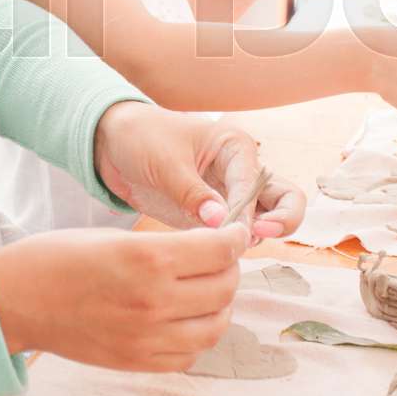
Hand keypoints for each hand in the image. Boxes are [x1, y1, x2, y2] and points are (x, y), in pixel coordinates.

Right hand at [0, 224, 245, 370]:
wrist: (16, 299)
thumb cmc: (59, 257)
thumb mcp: (115, 236)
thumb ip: (166, 247)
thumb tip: (213, 249)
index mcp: (147, 257)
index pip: (220, 250)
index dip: (234, 238)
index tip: (235, 234)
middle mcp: (154, 300)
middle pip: (224, 286)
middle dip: (230, 268)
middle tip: (221, 258)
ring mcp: (148, 337)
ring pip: (215, 325)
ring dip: (220, 305)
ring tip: (208, 289)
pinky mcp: (138, 362)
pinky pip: (190, 354)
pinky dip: (198, 335)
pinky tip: (186, 318)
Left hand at [91, 102, 303, 235]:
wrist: (111, 145)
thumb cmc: (140, 138)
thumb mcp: (165, 162)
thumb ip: (193, 193)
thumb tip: (220, 221)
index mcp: (235, 147)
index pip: (256, 182)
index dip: (248, 208)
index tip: (230, 227)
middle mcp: (241, 171)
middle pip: (285, 199)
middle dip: (282, 220)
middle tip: (257, 237)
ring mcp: (231, 196)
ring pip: (267, 220)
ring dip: (256, 237)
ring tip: (229, 249)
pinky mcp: (214, 218)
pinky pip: (237, 236)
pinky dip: (233, 247)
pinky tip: (214, 257)